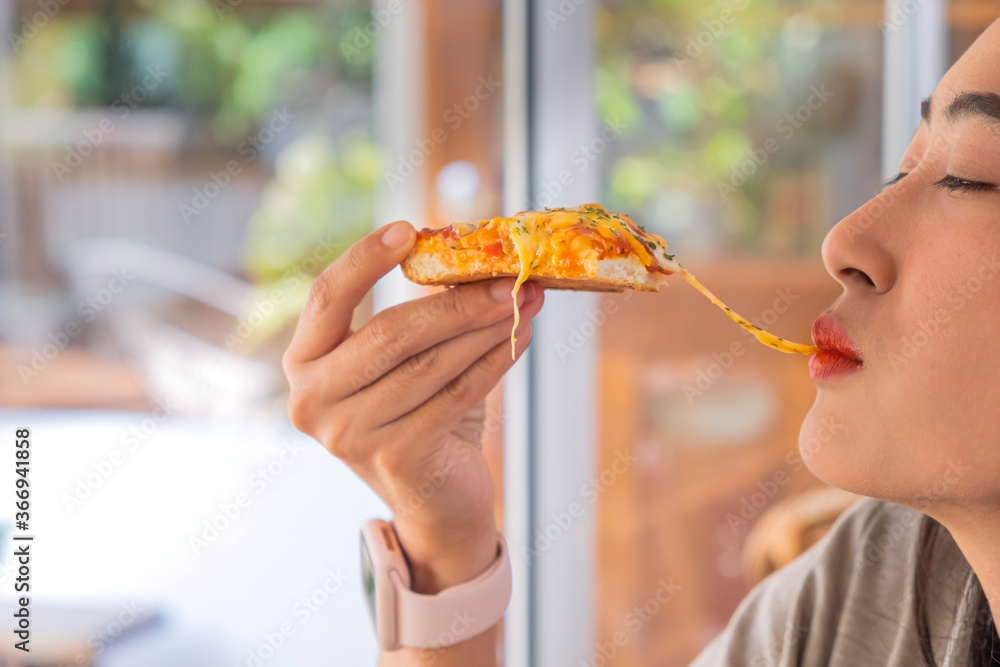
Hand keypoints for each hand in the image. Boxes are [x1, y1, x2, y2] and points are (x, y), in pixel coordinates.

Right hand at [283, 220, 543, 591]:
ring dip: (484, 328)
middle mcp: (313, 400)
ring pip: (430, 364)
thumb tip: (476, 257)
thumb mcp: (401, 362)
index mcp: (303, 363)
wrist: (434, 499)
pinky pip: (456, 395)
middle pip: (390, 333)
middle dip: (457, 301)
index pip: (326, 297)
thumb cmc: (418, 414)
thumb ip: (419, 315)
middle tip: (509, 276)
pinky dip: (493, 362)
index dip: (364, 259)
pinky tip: (520, 338)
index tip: (408, 230)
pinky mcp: (395, 459)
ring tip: (524, 302)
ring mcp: (350, 435)